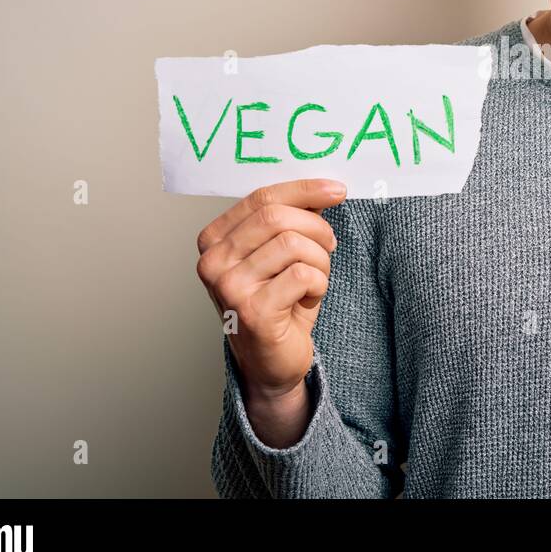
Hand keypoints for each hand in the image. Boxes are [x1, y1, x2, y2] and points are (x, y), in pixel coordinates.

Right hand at [195, 178, 345, 401]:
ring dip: (319, 260)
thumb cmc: (279, 303)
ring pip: (293, 244)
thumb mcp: (282, 253)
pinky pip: (302, 274)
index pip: (261, 198)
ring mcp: (229, 288)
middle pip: (276, 217)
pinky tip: (309, 297)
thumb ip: (292, 220)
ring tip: (315, 278)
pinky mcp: (252, 311)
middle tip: (330, 245)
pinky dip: (319, 283)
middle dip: (316, 228)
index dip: (304, 190)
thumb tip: (322, 190)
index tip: (337, 189)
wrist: (272, 362)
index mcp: (214, 240)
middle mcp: (213, 262)